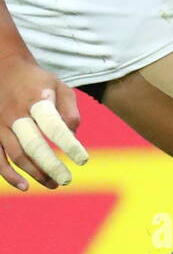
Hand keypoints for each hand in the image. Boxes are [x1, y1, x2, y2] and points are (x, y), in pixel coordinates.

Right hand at [0, 55, 87, 189]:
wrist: (4, 67)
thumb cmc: (39, 82)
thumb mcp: (60, 87)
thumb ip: (70, 111)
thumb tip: (73, 135)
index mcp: (35, 101)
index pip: (53, 126)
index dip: (68, 144)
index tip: (83, 160)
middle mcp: (15, 113)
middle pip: (32, 144)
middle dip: (50, 165)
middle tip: (67, 179)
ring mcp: (1, 124)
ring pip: (16, 154)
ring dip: (35, 173)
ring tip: (55, 184)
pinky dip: (8, 174)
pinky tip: (24, 186)